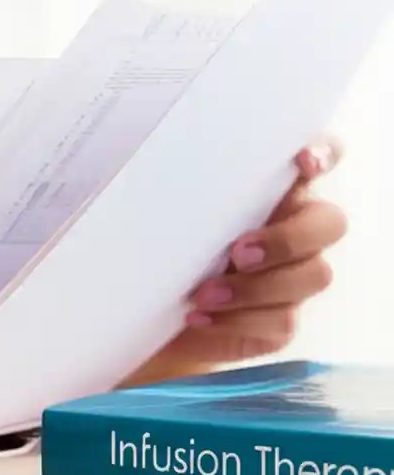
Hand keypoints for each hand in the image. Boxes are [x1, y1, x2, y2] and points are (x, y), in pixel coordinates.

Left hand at [131, 138, 347, 382]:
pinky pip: (280, 322)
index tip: (303, 161)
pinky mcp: (279, 321)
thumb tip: (146, 163)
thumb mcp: (156, 213)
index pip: (321, 156)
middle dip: (288, 238)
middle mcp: (292, 228)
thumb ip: (173, 188)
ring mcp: (292, 276)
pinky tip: (199, 317)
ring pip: (312, 275)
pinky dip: (237, 321)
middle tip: (238, 253)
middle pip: (329, 223)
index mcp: (270, 190)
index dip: (325, 152)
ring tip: (202, 295)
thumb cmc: (154, 250)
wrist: (145, 316)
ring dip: (256, 287)